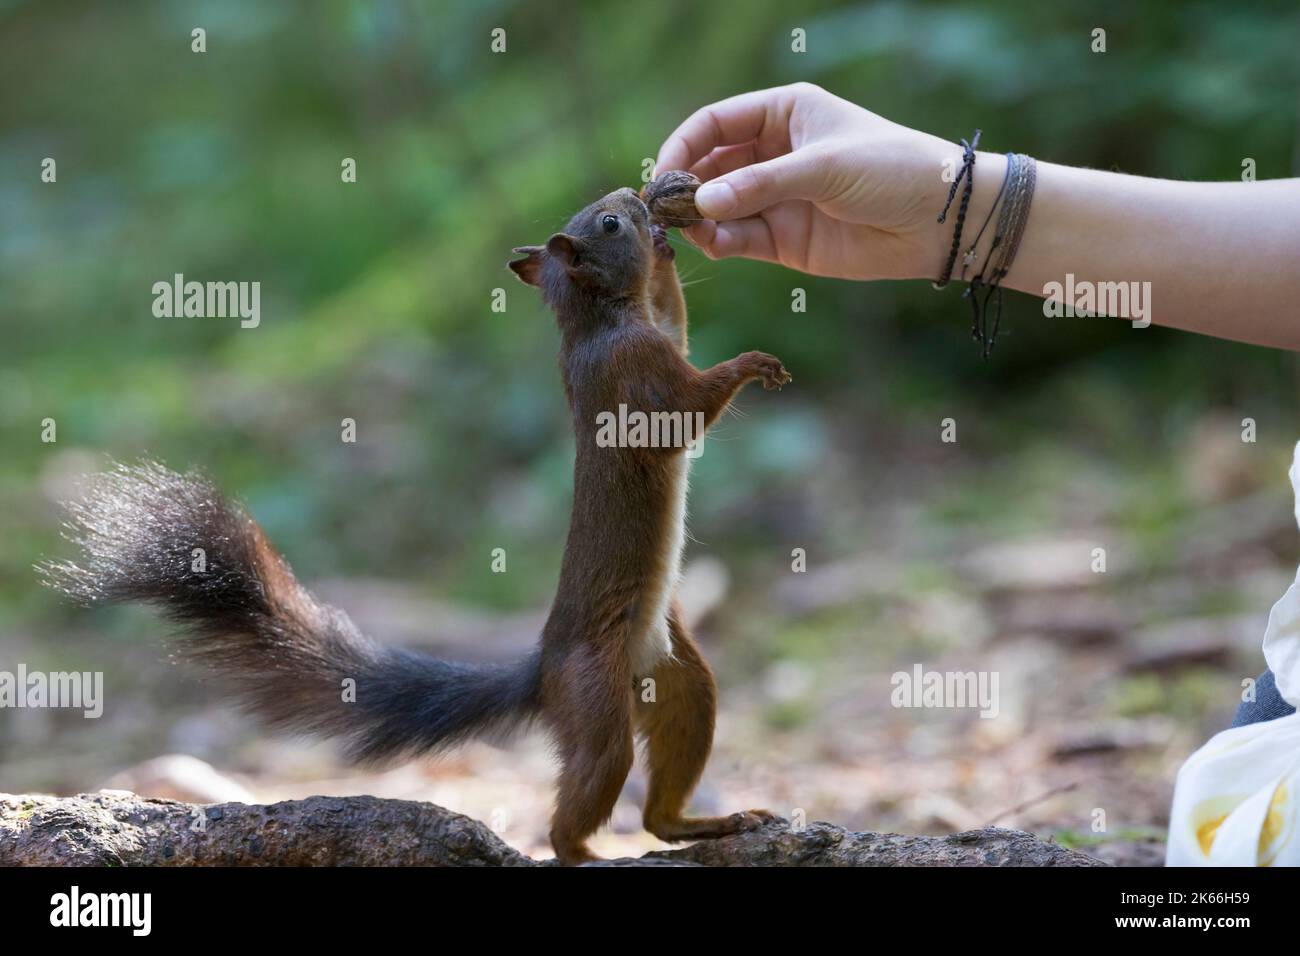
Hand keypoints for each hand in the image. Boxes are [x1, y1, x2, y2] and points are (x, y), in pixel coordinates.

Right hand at [655, 83, 966, 280]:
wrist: (940, 222)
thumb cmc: (891, 170)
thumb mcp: (824, 167)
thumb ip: (761, 185)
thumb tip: (701, 203)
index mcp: (783, 114)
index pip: (715, 123)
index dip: (683, 145)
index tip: (663, 172)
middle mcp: (772, 154)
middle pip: (709, 166)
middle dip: (684, 186)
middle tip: (663, 208)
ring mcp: (776, 198)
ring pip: (718, 206)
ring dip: (697, 217)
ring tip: (684, 229)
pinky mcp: (783, 241)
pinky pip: (737, 239)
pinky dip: (719, 242)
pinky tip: (710, 244)